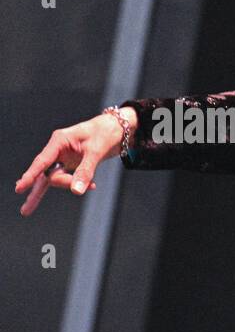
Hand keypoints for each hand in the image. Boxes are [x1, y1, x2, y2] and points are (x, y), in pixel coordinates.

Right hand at [14, 107, 135, 215]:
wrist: (118, 129)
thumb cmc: (105, 134)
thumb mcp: (96, 152)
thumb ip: (85, 171)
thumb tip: (77, 191)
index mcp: (59, 140)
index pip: (41, 162)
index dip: (30, 176)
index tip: (19, 188)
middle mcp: (57, 149)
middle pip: (49, 173)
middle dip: (58, 184)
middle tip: (48, 202)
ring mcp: (63, 158)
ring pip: (55, 178)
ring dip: (69, 185)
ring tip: (92, 186)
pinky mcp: (71, 164)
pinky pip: (67, 178)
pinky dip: (76, 184)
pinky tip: (92, 186)